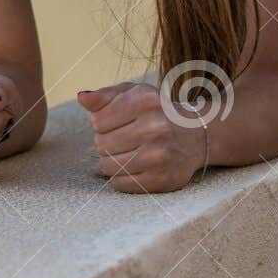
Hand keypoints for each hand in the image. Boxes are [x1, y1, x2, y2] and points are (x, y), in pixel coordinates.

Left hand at [77, 82, 206, 193]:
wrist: (196, 135)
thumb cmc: (156, 111)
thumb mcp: (134, 93)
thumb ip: (105, 95)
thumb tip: (82, 97)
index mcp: (145, 102)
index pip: (97, 121)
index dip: (102, 123)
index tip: (118, 122)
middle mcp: (155, 128)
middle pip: (101, 145)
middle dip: (107, 142)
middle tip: (125, 138)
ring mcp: (160, 156)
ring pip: (108, 166)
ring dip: (111, 161)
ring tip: (129, 152)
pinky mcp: (162, 180)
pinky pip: (120, 184)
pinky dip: (121, 177)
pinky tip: (135, 166)